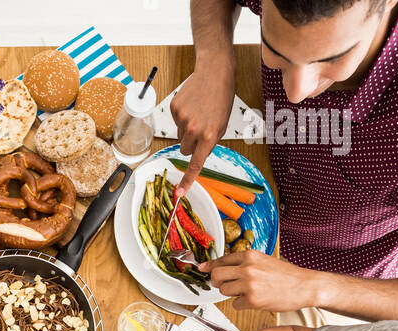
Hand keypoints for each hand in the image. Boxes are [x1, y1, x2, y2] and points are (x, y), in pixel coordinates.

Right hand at [170, 64, 235, 195]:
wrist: (214, 72)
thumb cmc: (221, 98)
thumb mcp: (222, 125)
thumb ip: (209, 143)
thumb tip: (197, 155)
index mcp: (209, 136)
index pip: (196, 164)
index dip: (187, 180)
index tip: (179, 192)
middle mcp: (194, 129)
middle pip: (184, 150)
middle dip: (191, 143)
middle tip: (200, 128)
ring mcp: (183, 118)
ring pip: (179, 136)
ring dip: (187, 129)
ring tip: (198, 112)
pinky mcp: (174, 108)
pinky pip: (175, 122)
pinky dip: (182, 116)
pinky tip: (192, 105)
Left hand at [209, 249, 317, 312]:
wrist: (304, 286)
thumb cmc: (286, 275)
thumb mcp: (264, 261)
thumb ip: (246, 262)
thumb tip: (224, 267)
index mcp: (250, 255)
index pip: (221, 260)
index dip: (210, 266)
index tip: (202, 269)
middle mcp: (247, 268)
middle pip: (216, 276)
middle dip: (216, 282)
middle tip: (222, 284)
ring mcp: (248, 285)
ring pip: (224, 291)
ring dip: (230, 293)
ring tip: (245, 292)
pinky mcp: (252, 300)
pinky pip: (235, 304)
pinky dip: (242, 304)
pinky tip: (255, 300)